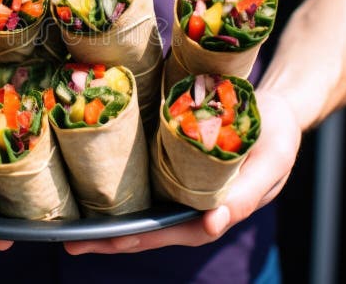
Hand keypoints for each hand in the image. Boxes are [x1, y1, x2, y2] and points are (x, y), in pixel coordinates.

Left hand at [64, 90, 301, 253]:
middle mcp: (191, 204)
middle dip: (110, 238)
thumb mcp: (270, 163)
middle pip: (147, 228)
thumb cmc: (276, 135)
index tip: (112, 240)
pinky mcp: (168, 162)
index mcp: (214, 211)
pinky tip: (87, 186)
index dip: (141, 238)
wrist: (273, 104)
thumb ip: (245, 196)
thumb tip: (212, 226)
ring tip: (69, 225)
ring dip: (106, 218)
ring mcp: (178, 185)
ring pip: (139, 209)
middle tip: (72, 242)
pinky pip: (141, 182)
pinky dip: (117, 187)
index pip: (171, 233)